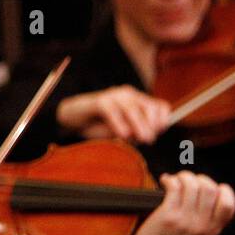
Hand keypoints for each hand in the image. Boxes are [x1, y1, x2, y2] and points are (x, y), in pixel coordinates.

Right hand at [57, 85, 171, 143]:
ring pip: (132, 109)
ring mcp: (113, 96)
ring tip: (141, 139)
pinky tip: (122, 135)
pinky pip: (113, 112)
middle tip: (147, 139)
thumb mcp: (121, 131)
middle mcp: (127, 95)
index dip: (162, 121)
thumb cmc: (97, 127)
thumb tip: (150, 136)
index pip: (160, 107)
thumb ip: (135, 132)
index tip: (157, 134)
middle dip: (152, 125)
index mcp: (136, 101)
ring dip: (139, 126)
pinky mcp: (99, 101)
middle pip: (149, 107)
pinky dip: (119, 124)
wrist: (71, 118)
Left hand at [120, 171, 234, 234]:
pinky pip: (175, 187)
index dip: (222, 189)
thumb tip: (222, 204)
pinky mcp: (168, 216)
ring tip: (175, 180)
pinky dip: (170, 180)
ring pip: (193, 185)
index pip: (229, 204)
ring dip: (183, 177)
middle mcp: (202, 225)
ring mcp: (186, 220)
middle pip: (210, 188)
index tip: (209, 186)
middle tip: (187, 181)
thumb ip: (213, 224)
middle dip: (199, 178)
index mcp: (213, 230)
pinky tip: (165, 182)